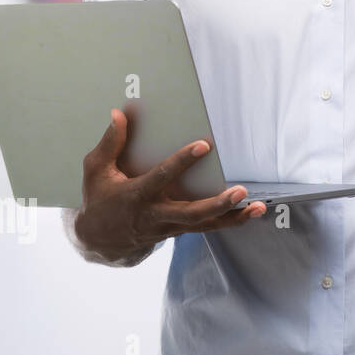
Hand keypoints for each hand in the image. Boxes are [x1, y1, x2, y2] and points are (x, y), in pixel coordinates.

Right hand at [73, 107, 264, 265]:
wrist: (99, 240)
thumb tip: (119, 113)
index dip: (182, 162)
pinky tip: (253, 212)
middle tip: (240, 191)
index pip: (162, 177)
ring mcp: (170, 227)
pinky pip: (208, 227)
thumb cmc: (99, 199)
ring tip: (258, 207)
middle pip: (190, 214)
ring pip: (205, 225)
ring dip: (233, 217)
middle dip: (216, 204)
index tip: (204, 145)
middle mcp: (155, 215)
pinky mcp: (180, 231)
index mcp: (136, 196)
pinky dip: (231, 221)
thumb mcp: (95, 171)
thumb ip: (110, 143)